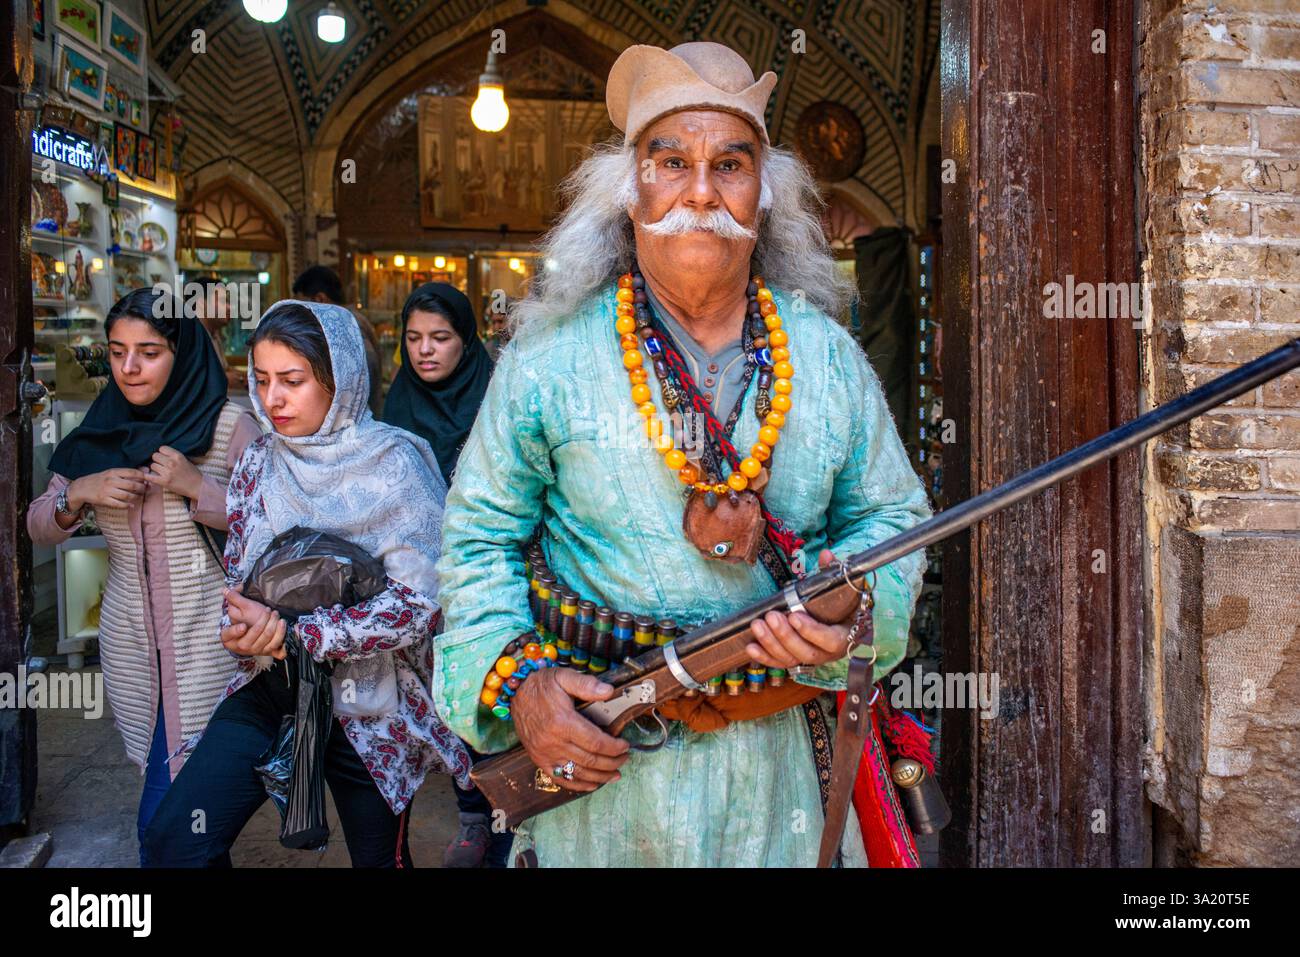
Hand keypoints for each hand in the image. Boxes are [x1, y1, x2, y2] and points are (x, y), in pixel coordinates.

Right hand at [67, 468, 147, 510]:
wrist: (81, 488)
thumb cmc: (100, 480)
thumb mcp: (111, 473)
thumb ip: (125, 474)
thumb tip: (144, 473)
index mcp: (113, 472)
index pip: (133, 473)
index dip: (143, 476)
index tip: (148, 479)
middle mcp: (111, 481)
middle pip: (132, 485)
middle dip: (142, 488)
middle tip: (146, 489)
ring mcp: (107, 491)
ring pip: (127, 495)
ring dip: (136, 497)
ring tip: (139, 497)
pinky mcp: (104, 500)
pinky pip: (119, 504)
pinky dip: (127, 505)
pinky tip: (131, 505)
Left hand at [143, 446, 203, 499]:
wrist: (198, 486)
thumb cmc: (193, 474)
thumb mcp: (185, 460)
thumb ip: (174, 456)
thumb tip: (161, 453)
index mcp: (178, 456)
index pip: (161, 448)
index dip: (162, 453)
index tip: (164, 457)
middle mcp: (171, 462)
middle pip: (155, 456)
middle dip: (157, 460)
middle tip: (162, 465)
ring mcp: (167, 472)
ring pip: (152, 465)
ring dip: (155, 469)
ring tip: (161, 472)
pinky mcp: (163, 482)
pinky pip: (149, 476)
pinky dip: (147, 476)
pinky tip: (148, 476)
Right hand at [221, 584, 286, 659]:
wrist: (254, 637)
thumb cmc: (246, 621)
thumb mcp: (239, 610)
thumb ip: (234, 599)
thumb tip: (226, 589)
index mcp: (229, 638)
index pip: (229, 635)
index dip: (236, 631)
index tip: (243, 626)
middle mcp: (242, 647)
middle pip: (253, 634)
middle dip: (263, 621)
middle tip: (269, 610)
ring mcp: (255, 650)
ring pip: (267, 639)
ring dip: (274, 625)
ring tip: (277, 615)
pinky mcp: (267, 652)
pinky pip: (277, 647)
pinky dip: (281, 636)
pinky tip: (282, 625)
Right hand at [512, 668, 629, 792]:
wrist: (516, 693)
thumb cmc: (542, 684)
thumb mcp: (563, 676)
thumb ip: (586, 684)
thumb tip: (609, 691)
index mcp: (563, 722)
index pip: (595, 742)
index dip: (614, 747)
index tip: (625, 745)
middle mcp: (553, 742)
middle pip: (590, 760)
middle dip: (612, 762)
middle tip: (625, 758)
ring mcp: (545, 754)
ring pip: (578, 773)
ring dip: (600, 777)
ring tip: (615, 774)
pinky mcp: (539, 759)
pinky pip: (560, 778)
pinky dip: (579, 785)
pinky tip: (593, 784)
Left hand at [745, 549, 850, 669]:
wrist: (841, 622)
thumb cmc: (842, 605)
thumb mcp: (842, 588)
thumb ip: (834, 572)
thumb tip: (826, 555)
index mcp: (843, 636)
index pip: (829, 640)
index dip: (811, 631)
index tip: (794, 616)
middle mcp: (827, 653)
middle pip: (805, 652)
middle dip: (785, 635)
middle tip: (771, 616)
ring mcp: (810, 659)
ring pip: (790, 658)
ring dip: (771, 643)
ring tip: (758, 624)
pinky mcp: (795, 660)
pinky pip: (779, 663)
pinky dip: (764, 657)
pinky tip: (751, 647)